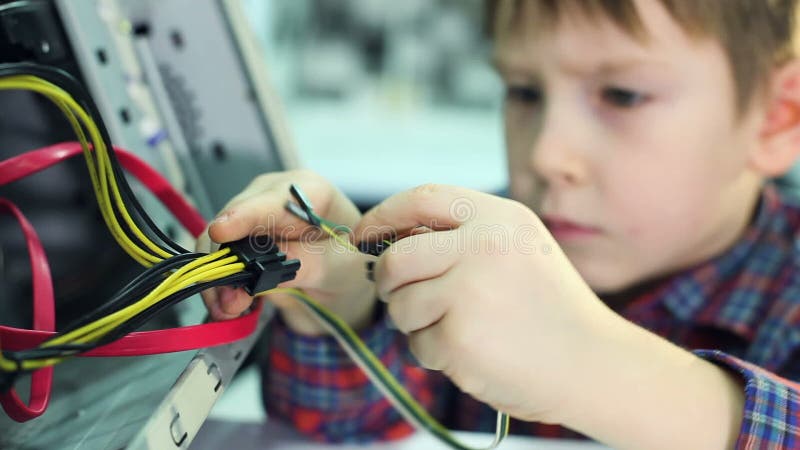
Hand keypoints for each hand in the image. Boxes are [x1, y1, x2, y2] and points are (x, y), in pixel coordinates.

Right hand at [196, 170, 376, 334]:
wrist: (344, 285)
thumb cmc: (351, 263)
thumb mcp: (342, 267)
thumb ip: (307, 264)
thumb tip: (262, 268)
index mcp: (308, 191)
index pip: (274, 198)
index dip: (246, 215)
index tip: (223, 231)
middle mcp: (273, 197)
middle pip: (234, 218)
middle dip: (226, 258)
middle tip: (230, 298)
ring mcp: (251, 219)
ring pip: (216, 242)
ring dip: (218, 278)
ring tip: (230, 308)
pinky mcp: (238, 244)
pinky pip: (215, 261)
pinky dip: (218, 287)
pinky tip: (230, 307)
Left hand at [353, 184, 608, 421]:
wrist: (594, 365)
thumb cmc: (552, 312)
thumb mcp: (520, 250)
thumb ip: (465, 237)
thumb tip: (391, 239)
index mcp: (501, 218)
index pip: (422, 198)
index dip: (383, 215)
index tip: (362, 234)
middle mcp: (484, 246)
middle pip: (396, 257)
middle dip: (386, 281)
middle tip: (396, 297)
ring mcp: (470, 290)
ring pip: (400, 304)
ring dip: (414, 323)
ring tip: (454, 330)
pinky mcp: (459, 336)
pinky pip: (417, 344)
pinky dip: (433, 354)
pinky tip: (470, 354)